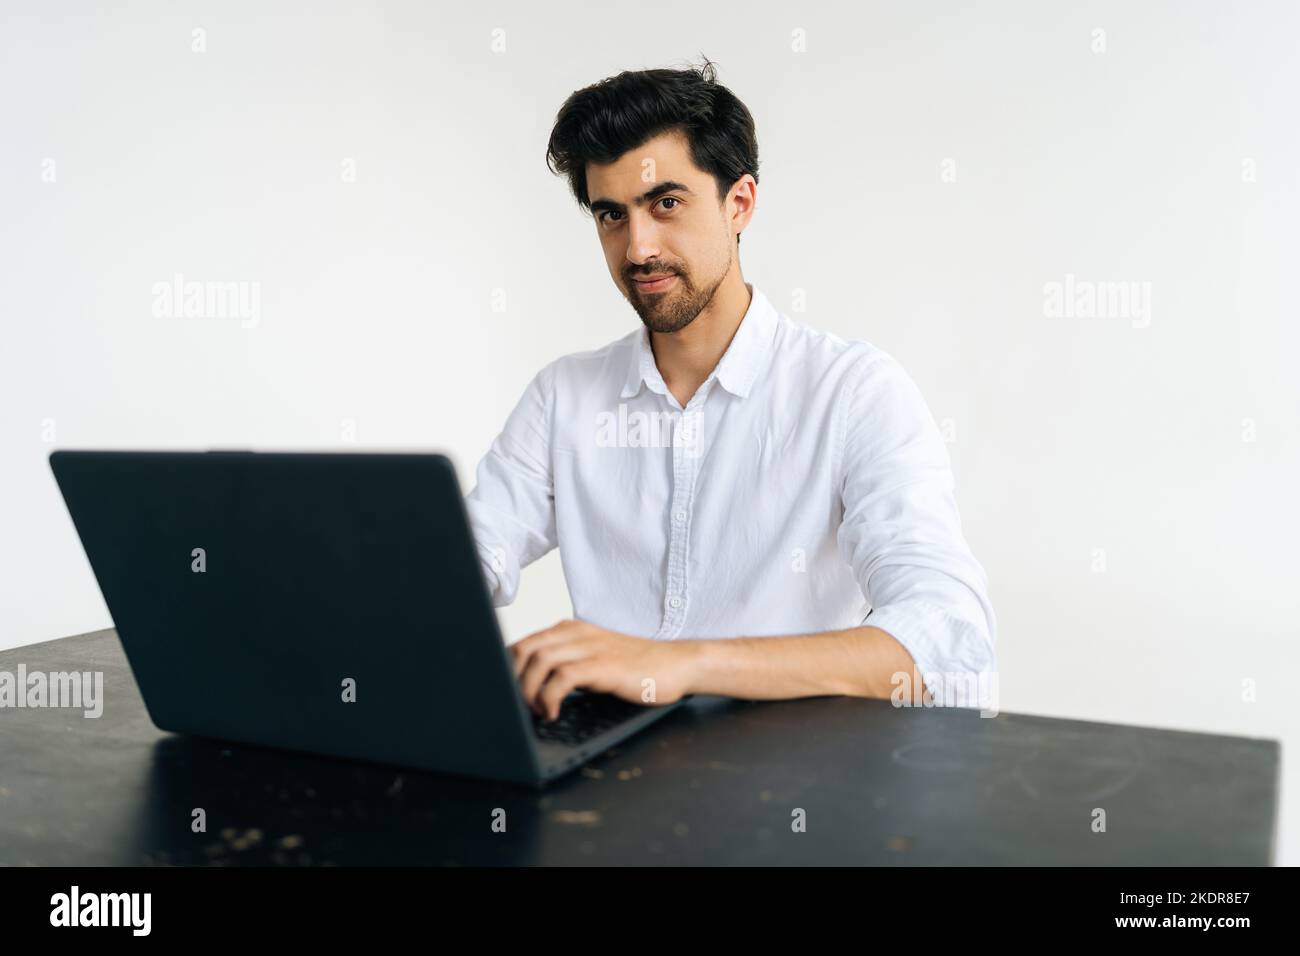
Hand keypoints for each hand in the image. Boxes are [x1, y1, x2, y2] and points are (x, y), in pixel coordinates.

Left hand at [509, 619, 694, 720]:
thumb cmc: (635, 668)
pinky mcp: (603, 665)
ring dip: (528, 691)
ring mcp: (590, 647)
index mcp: (570, 630)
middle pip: (523, 649)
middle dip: (512, 681)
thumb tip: (530, 688)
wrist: (676, 664)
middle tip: (517, 706)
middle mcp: (576, 634)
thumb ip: (565, 665)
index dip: (507, 670)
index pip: (522, 643)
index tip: (506, 693)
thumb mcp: (593, 661)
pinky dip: (548, 697)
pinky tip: (552, 713)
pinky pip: (562, 677)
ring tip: (535, 712)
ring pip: (538, 660)